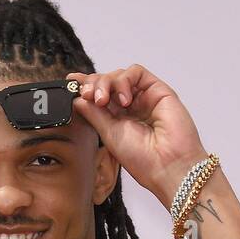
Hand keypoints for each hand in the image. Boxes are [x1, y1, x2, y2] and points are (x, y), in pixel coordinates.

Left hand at [65, 64, 209, 206]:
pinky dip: (125, 80)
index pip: (99, 97)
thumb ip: (94, 115)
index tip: (71, 84)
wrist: (168, 166)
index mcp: (118, 120)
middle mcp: (131, 108)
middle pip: (107, 83)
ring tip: (103, 100)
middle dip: (94, 84)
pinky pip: (137, 72)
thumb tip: (78, 99)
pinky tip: (124, 99)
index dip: (85, 88)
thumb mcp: (110, 135)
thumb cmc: (143, 160)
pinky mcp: (157, 90)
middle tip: (88, 95)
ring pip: (120, 75)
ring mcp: (144, 98)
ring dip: (107, 82)